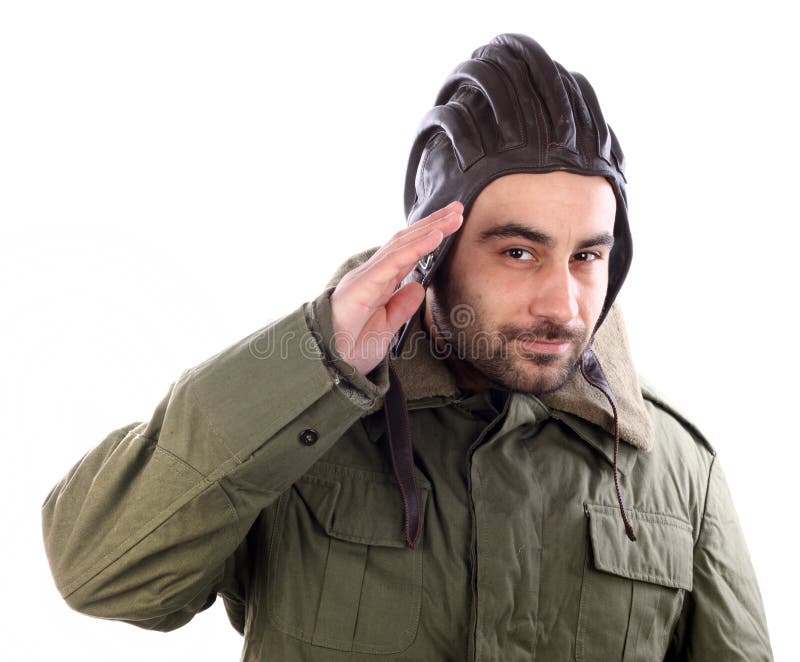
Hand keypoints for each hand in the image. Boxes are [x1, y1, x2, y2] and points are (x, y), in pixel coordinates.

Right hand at [330, 201, 463, 375]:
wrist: (326, 366)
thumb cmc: (349, 349)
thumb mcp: (386, 328)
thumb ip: (401, 307)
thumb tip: (418, 287)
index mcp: (378, 284)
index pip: (407, 254)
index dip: (429, 237)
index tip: (451, 225)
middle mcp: (372, 275)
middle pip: (406, 242)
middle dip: (433, 224)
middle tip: (458, 209)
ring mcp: (366, 278)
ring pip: (401, 245)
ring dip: (430, 229)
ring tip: (453, 217)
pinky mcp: (363, 285)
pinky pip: (393, 262)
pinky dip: (416, 248)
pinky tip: (435, 237)